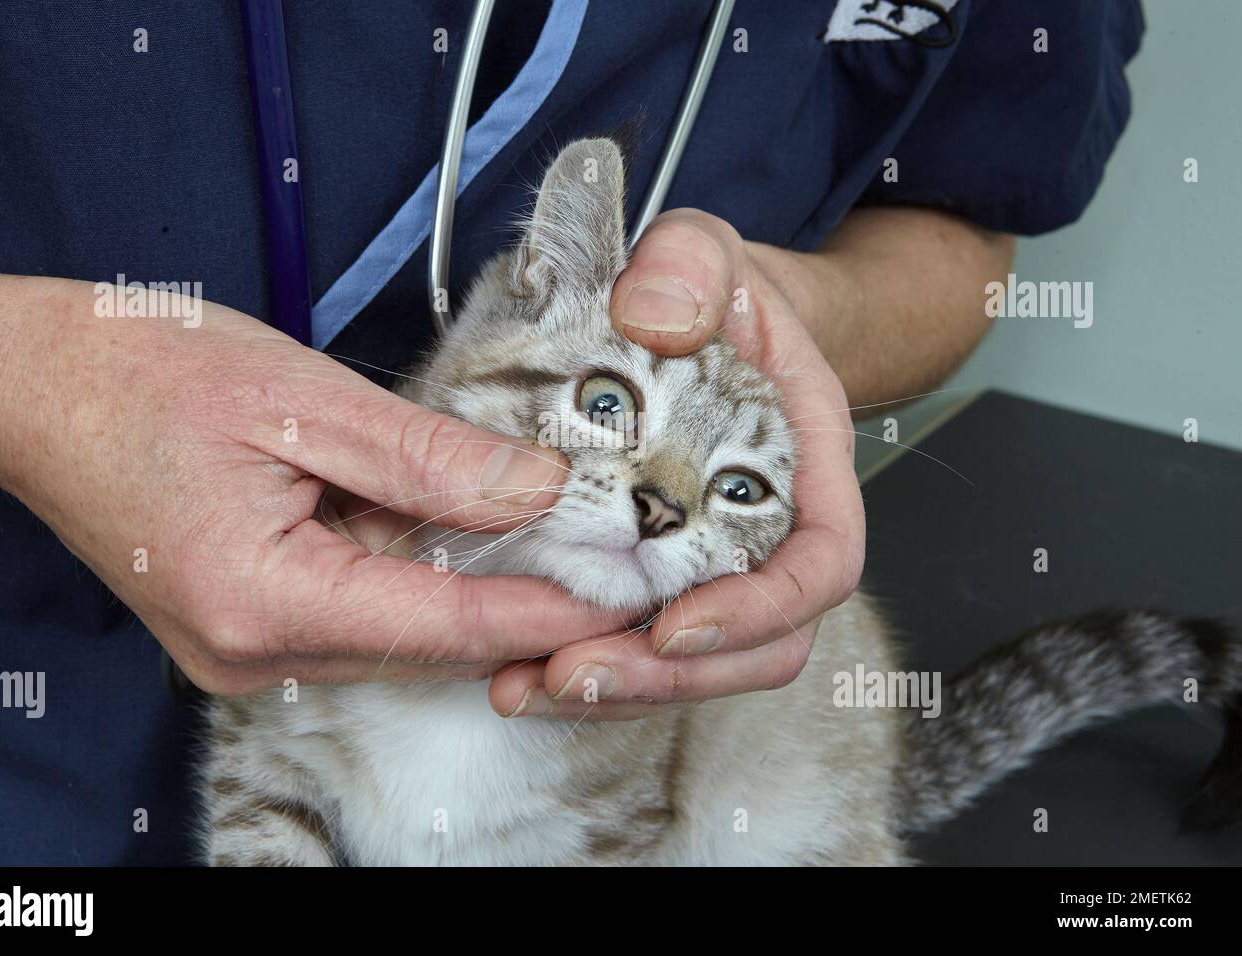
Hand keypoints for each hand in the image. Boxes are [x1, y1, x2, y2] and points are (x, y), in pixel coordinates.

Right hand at [0, 271, 625, 693]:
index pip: (446, 623)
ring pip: (397, 625)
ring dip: (465, 575)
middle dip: (519, 592)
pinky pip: (357, 608)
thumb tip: (534, 491)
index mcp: (264, 599)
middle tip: (603, 545)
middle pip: (428, 636)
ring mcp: (245, 649)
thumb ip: (428, 458)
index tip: (625, 593)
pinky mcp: (248, 626)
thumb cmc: (138, 371)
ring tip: (539, 519)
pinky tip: (445, 519)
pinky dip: (410, 568)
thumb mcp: (302, 398)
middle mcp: (253, 651)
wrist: (31, 385)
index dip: (547, 609)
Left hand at [488, 210, 865, 717]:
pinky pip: (639, 640)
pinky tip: (515, 666)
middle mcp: (769, 528)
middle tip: (573, 672)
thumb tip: (655, 317)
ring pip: (696, 662)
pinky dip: (583, 660)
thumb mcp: (703, 252)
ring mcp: (715, 559)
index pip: (819, 564)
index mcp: (805, 461)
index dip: (761, 611)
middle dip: (669, 675)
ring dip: (617, 686)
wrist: (697, 315)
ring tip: (527, 684)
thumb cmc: (712, 292)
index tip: (678, 625)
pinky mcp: (657, 574)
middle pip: (756, 643)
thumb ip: (689, 266)